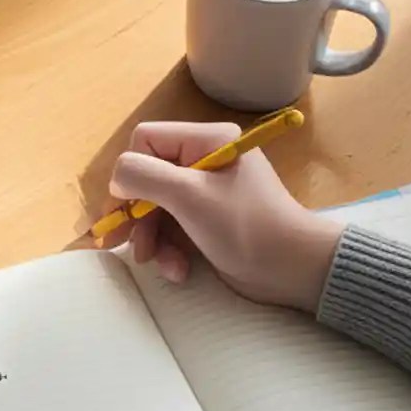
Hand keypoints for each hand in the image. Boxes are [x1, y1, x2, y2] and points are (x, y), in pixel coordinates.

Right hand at [107, 121, 342, 312]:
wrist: (294, 270)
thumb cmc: (245, 227)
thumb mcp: (190, 196)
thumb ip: (144, 176)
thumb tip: (116, 179)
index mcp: (206, 140)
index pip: (145, 140)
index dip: (130, 173)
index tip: (126, 207)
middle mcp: (204, 159)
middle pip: (146, 177)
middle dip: (137, 214)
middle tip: (123, 242)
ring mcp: (206, 192)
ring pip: (155, 208)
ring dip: (152, 239)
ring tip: (160, 263)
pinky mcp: (207, 220)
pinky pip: (172, 228)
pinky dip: (169, 250)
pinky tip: (178, 270)